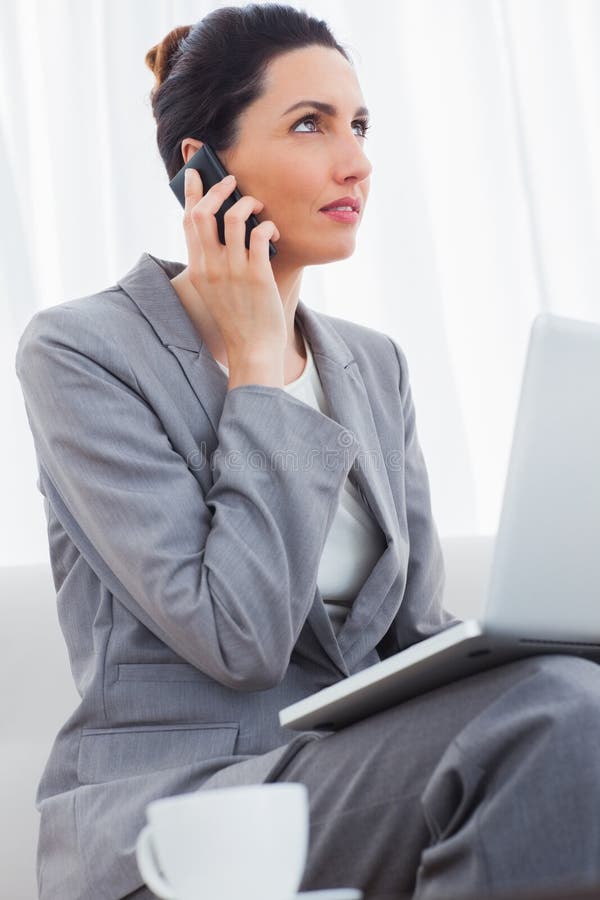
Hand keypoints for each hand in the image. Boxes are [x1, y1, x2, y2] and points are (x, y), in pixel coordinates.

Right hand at [182, 169, 286, 359]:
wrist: (252, 349)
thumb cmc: (238, 318)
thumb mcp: (215, 290)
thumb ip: (213, 262)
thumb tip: (224, 228)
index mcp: (198, 269)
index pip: (188, 222)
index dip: (191, 194)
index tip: (195, 174)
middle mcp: (211, 267)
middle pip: (204, 213)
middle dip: (218, 190)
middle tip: (232, 182)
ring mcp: (233, 270)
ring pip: (234, 218)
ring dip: (248, 204)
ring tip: (258, 206)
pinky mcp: (256, 275)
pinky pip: (259, 234)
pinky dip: (267, 226)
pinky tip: (272, 233)